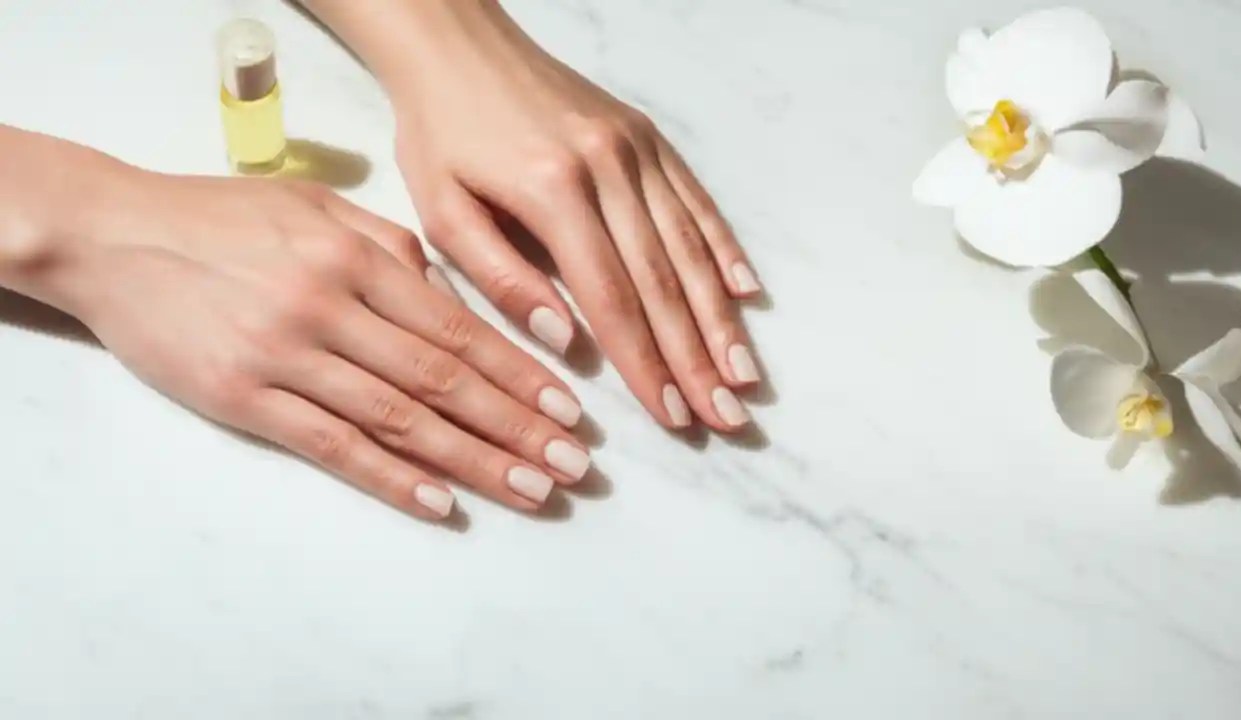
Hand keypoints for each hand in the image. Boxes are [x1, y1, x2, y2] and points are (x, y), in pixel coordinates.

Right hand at [9, 142, 590, 520]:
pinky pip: (332, 445)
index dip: (520, 375)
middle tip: (576, 466)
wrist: (115, 236)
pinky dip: (392, 478)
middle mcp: (331, 308)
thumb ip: (392, 249)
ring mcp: (287, 357)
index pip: (459, 329)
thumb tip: (451, 299)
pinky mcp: (244, 398)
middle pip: (444, 381)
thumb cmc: (225, 218)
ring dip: (475, 460)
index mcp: (359, 257)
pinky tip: (442, 503)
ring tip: (533, 491)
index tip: (570, 409)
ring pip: (400, 419)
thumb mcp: (318, 207)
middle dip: (518, 427)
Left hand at [374, 2, 762, 431]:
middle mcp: (608, 169)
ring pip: (691, 247)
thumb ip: (502, 278)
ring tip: (745, 375)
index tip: (672, 416)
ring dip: (722, 317)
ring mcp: (637, 150)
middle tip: (725, 416)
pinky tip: (748, 296)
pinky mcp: (649, 138)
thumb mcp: (444, 211)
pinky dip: (724, 251)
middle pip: (664, 281)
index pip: (611, 298)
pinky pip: (697, 201)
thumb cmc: (441, 134)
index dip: (645, 364)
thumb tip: (566, 340)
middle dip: (697, 357)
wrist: (458, 46)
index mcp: (552, 191)